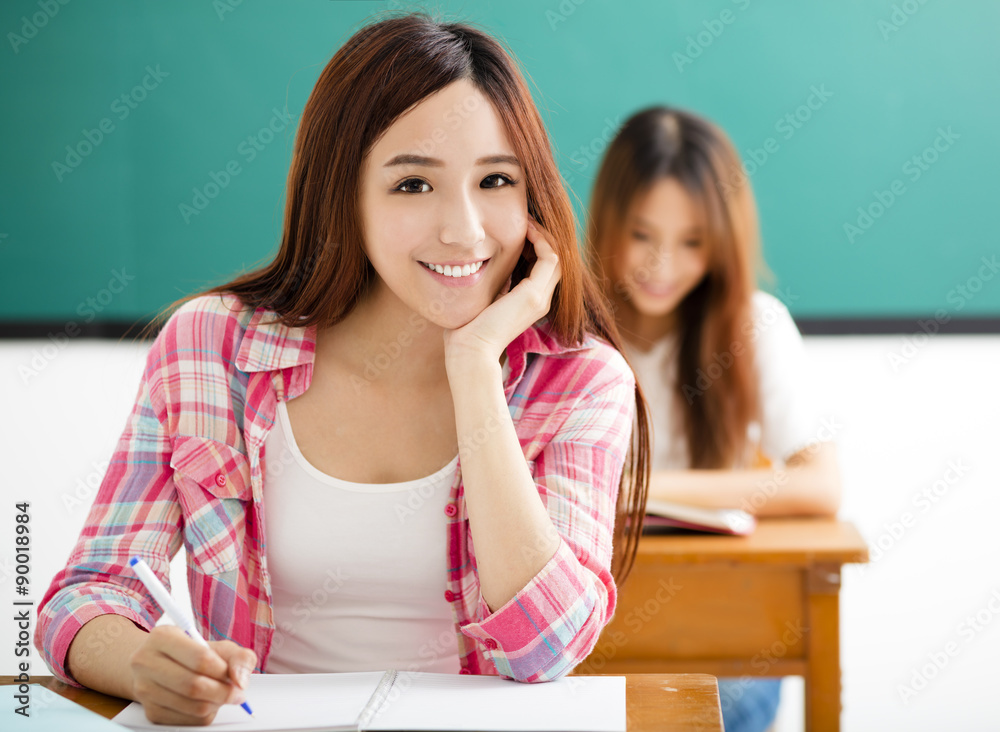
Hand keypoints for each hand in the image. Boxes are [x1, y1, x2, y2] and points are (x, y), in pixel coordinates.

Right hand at [129, 625, 255, 725]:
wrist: (160, 666)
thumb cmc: (193, 654)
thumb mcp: (217, 646)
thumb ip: (238, 657)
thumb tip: (240, 681)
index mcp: (162, 637)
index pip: (200, 659)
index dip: (224, 671)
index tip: (235, 677)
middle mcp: (146, 662)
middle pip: (194, 686)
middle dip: (224, 692)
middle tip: (237, 693)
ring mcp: (144, 689)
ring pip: (192, 707)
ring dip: (216, 704)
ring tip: (222, 696)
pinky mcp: (150, 712)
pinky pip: (188, 721)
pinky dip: (205, 715)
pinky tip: (207, 703)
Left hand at [443, 216, 561, 364]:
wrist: (469, 350)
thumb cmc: (468, 328)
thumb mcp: (485, 297)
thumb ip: (493, 281)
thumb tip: (484, 259)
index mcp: (530, 301)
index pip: (544, 266)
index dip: (537, 243)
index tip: (520, 226)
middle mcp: (541, 300)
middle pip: (555, 259)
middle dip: (543, 235)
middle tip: (526, 217)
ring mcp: (540, 298)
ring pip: (557, 256)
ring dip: (544, 234)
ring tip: (527, 219)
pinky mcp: (533, 295)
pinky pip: (550, 257)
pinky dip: (540, 239)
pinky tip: (525, 228)